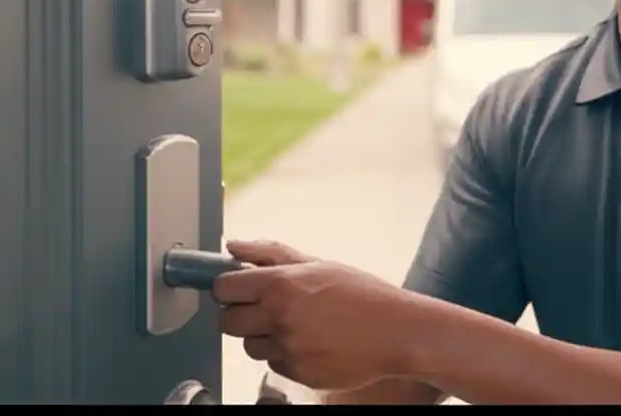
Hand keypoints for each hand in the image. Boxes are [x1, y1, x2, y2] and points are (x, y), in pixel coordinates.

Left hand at [214, 240, 418, 391]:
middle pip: (227, 321)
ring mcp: (288, 349)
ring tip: (298, 325)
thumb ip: (270, 254)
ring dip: (265, 336)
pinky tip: (312, 342)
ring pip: (250, 346)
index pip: (224, 288)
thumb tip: (233, 246)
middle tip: (264, 308)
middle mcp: (279, 317)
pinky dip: (286, 355)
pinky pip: (274, 364)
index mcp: (281, 283)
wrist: (396, 332)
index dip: (229, 288)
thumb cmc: (361, 294)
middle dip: (240, 314)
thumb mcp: (317, 264)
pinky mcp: (297, 373)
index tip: (238, 289)